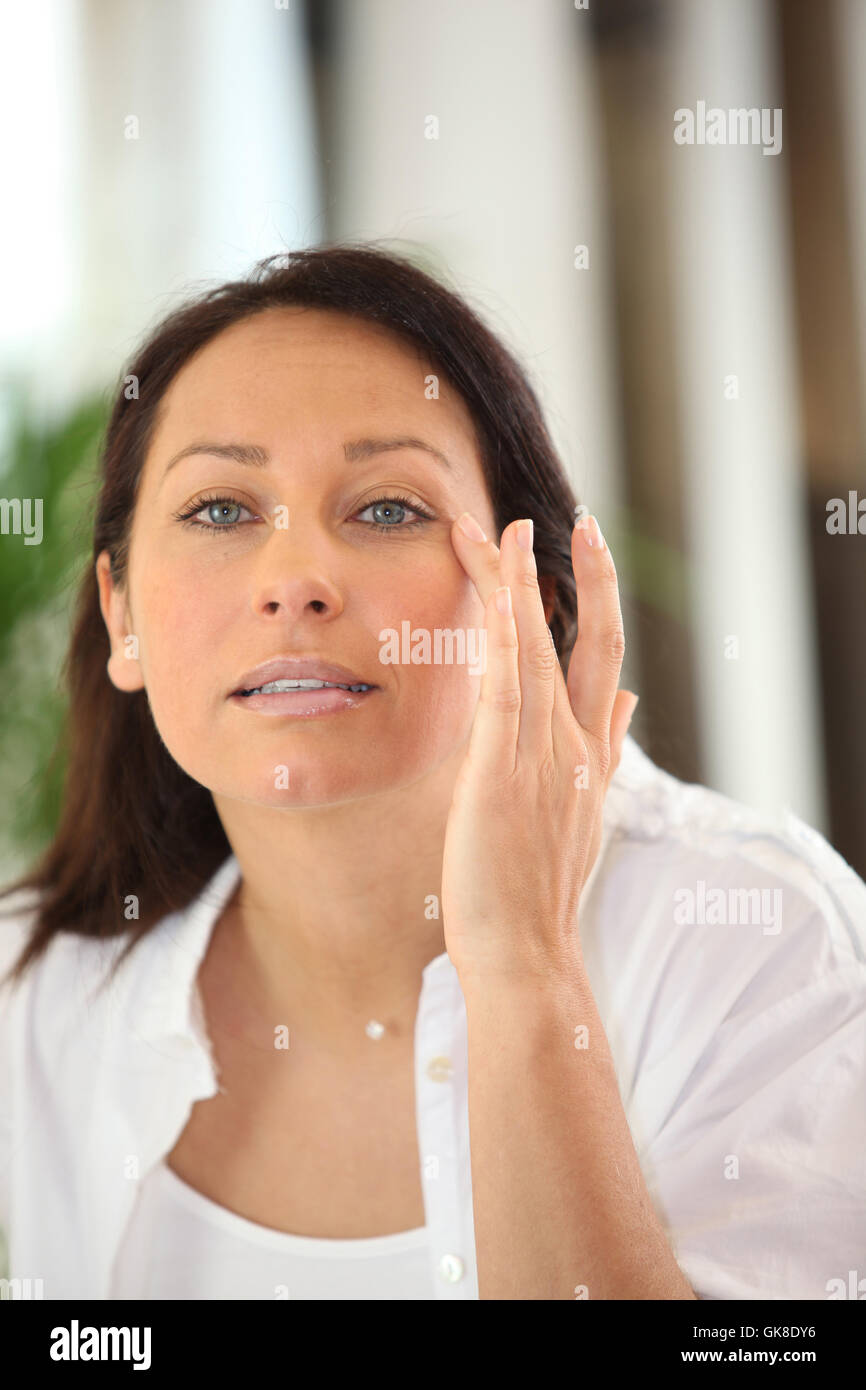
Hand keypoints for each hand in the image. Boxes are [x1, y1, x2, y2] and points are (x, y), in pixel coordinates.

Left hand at [440, 511, 636, 985]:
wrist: (526, 954)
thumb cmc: (539, 890)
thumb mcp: (582, 814)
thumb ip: (605, 752)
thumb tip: (626, 703)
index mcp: (589, 754)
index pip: (602, 659)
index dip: (601, 600)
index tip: (590, 549)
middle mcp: (574, 746)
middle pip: (585, 642)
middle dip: (583, 576)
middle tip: (574, 518)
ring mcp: (541, 757)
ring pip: (537, 651)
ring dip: (519, 586)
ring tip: (505, 529)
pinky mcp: (500, 772)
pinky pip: (504, 688)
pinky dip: (503, 635)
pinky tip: (495, 593)